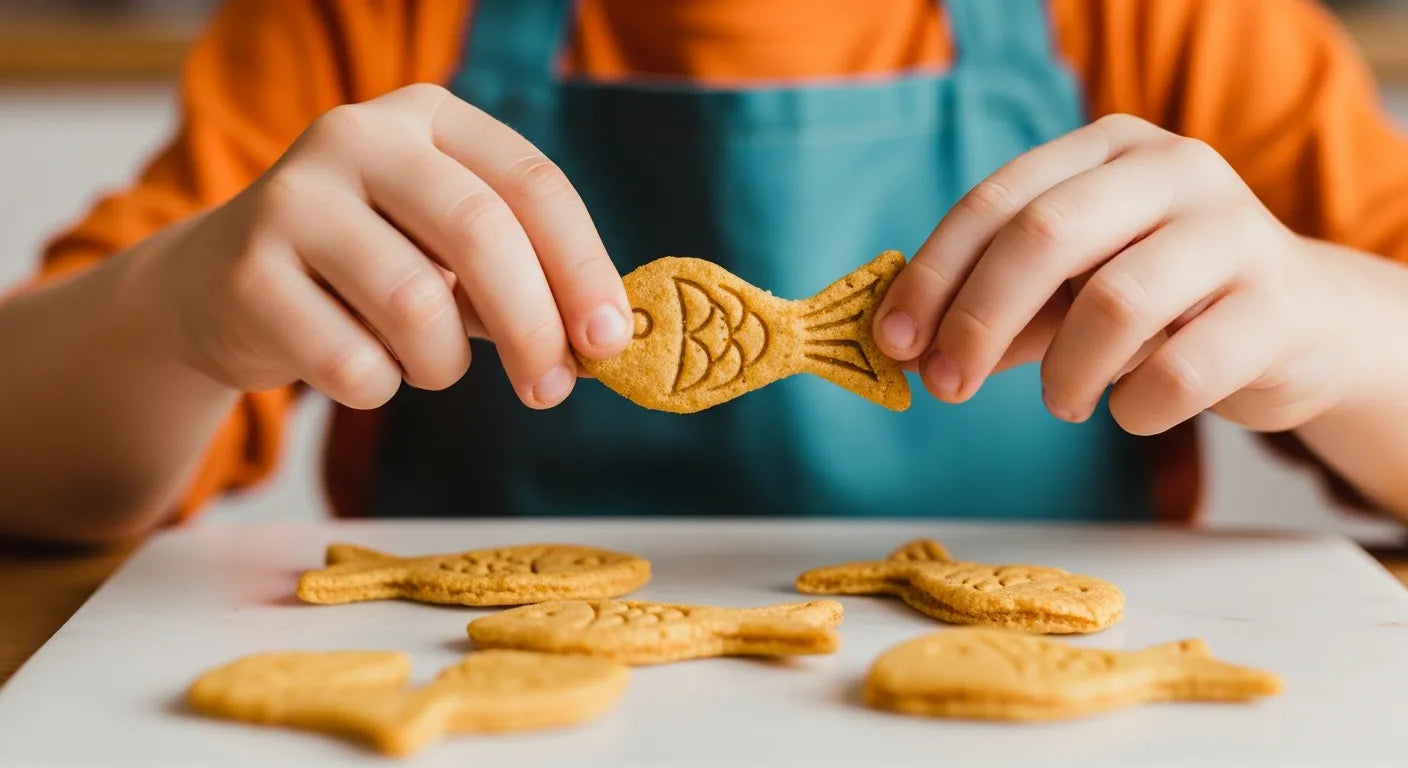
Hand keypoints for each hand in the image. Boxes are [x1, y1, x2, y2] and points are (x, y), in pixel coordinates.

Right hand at [145, 84, 629, 409]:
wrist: (219, 288)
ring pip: (417, 306)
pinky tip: (360, 367)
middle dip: (534, 327)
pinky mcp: (246, 271)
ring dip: (443, 363)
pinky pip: (351, 361)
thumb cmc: (369, 272)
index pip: (532, 184)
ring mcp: (293, 197)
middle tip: (551, 390)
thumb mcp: (450, 255)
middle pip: (481, 233)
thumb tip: (603, 344)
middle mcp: (358, 136)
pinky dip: (378, 388)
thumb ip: (525, 283)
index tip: (611, 341)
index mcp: (429, 118)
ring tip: (428, 364)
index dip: (584, 267)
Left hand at [874, 114, 1363, 434]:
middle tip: (947, 386)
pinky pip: (1181, 370)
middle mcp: (1174, 170)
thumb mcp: (1073, 288)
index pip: (998, 201)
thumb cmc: (1165, 301)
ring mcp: (1234, 230)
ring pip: (1114, 303)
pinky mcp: (1278, 305)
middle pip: (1047, 237)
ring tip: (1061, 401)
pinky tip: (1130, 410)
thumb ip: (999, 308)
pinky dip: (1134, 406)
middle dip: (978, 321)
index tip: (894, 342)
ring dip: (1063, 373)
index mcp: (1108, 149)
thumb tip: (909, 351)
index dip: (934, 275)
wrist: (1304, 323)